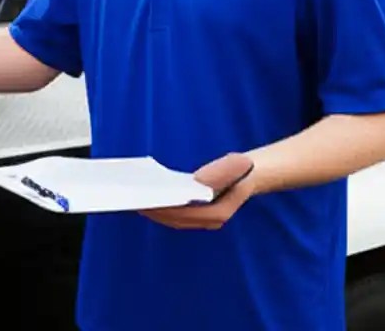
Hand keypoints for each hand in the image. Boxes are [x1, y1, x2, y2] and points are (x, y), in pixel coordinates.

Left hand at [139, 153, 255, 230]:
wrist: (250, 174)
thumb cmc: (242, 168)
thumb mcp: (235, 164)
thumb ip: (220, 172)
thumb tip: (198, 182)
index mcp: (218, 213)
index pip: (185, 215)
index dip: (165, 210)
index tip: (147, 202)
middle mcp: (210, 221)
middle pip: (176, 219)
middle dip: (155, 211)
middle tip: (134, 201)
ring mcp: (204, 220)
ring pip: (174, 220)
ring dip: (155, 212)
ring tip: (136, 199)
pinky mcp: (199, 214)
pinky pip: (177, 215)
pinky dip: (162, 209)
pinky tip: (148, 197)